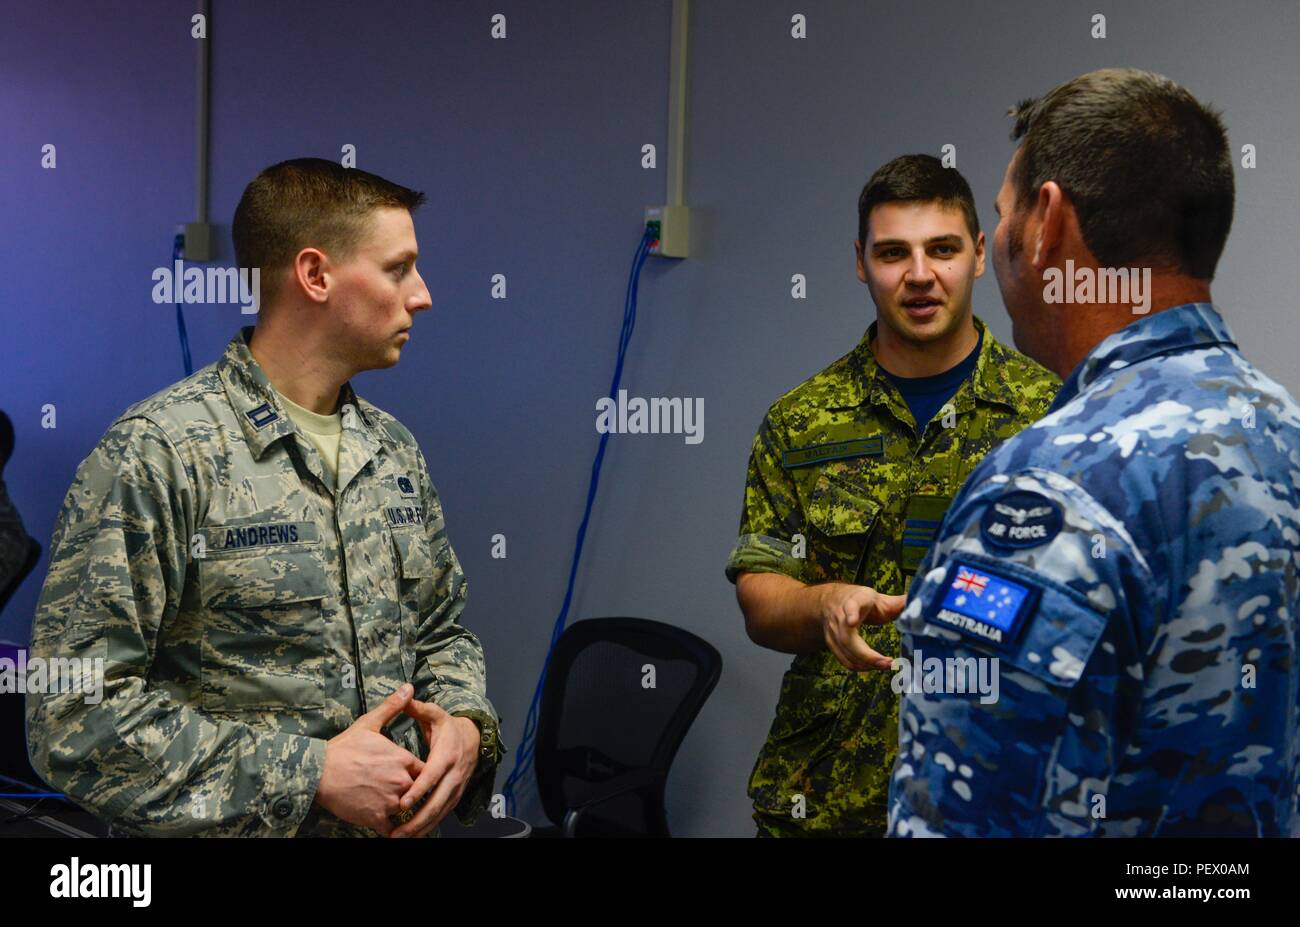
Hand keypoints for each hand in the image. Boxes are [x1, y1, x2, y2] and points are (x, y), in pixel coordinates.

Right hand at [316, 684, 425, 836]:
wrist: (318, 772)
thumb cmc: (343, 748)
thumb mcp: (369, 723)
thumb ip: (393, 707)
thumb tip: (409, 688)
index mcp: (403, 759)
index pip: (425, 770)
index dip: (419, 773)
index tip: (412, 774)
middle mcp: (401, 781)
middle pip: (418, 790)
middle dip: (412, 791)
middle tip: (403, 792)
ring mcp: (389, 801)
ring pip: (406, 809)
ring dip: (402, 809)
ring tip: (392, 805)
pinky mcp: (376, 818)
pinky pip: (392, 829)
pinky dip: (392, 828)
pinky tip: (387, 825)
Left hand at [388, 699, 480, 837]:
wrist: (474, 737)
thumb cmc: (448, 726)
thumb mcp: (436, 715)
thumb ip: (419, 709)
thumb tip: (405, 695)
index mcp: (446, 755)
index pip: (432, 776)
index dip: (419, 790)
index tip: (402, 803)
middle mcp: (454, 774)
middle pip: (437, 801)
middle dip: (417, 819)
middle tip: (398, 832)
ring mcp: (457, 786)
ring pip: (441, 812)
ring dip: (422, 827)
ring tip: (401, 838)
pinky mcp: (456, 794)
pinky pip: (444, 813)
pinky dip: (430, 824)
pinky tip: (415, 834)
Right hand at [816, 583, 906, 671]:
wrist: (831, 601)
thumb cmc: (858, 599)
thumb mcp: (876, 596)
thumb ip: (897, 602)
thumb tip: (920, 604)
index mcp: (852, 601)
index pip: (850, 606)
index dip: (851, 613)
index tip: (853, 621)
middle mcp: (838, 618)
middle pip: (848, 639)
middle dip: (868, 655)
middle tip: (889, 662)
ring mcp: (833, 634)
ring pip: (847, 654)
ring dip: (867, 664)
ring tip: (888, 665)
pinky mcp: (832, 646)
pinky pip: (846, 661)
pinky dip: (861, 667)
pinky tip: (876, 665)